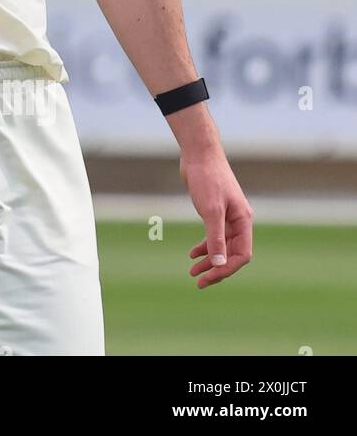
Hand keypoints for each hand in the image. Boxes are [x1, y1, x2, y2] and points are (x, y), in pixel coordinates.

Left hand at [179, 150, 252, 287]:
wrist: (198, 154)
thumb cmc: (207, 178)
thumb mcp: (210, 210)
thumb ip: (215, 238)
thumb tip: (219, 265)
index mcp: (243, 221)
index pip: (242, 254)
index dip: (226, 269)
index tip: (208, 278)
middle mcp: (239, 220)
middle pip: (232, 254)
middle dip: (216, 269)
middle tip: (198, 281)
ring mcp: (227, 216)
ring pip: (222, 246)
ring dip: (208, 260)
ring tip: (192, 272)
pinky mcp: (214, 211)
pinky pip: (213, 236)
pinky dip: (204, 246)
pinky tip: (192, 254)